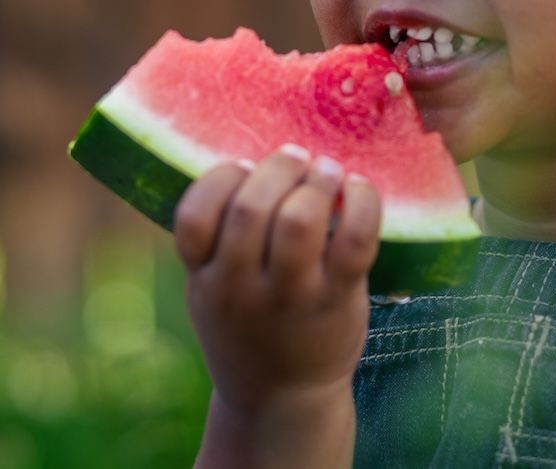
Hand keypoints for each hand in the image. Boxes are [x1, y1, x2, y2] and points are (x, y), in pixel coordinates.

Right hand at [174, 144, 381, 414]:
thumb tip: (257, 163)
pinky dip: (362, 201)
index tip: (244, 169)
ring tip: (326, 171)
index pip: (194, 216)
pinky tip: (357, 188)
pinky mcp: (338, 298)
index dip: (220, 178)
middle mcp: (242, 288)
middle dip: (278, 168)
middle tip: (296, 157)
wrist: (282, 398)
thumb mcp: (210, 290)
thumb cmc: (247, 326)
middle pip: (251, 208)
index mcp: (204, 279)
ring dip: (316, 181)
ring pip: (300, 219)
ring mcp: (292, 295)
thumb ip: (219, 238)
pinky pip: (356, 238)